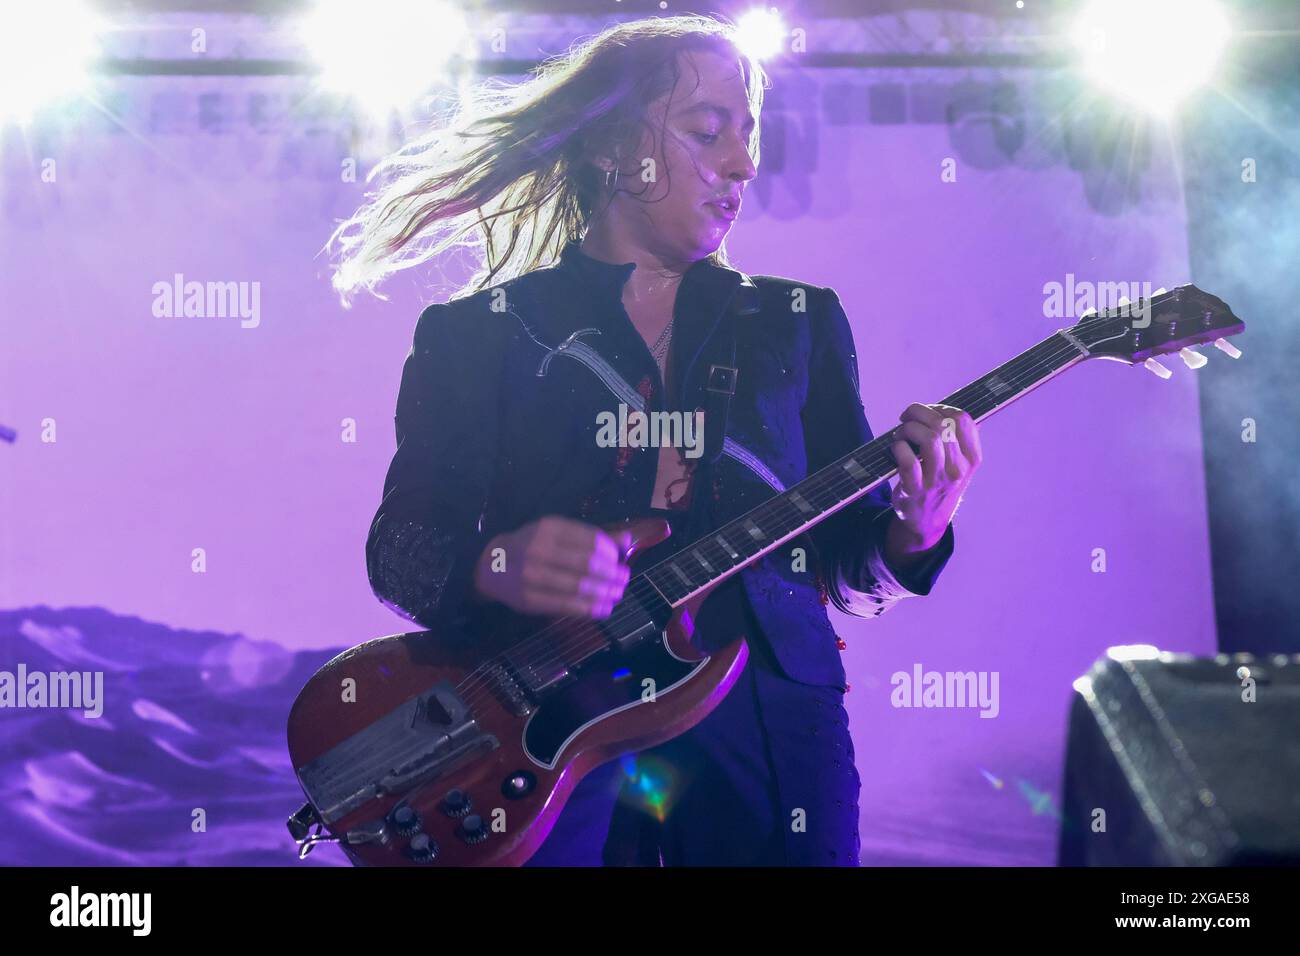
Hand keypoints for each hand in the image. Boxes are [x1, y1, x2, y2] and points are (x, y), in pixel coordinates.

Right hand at [472, 515, 631, 618]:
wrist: (492, 566)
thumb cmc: (532, 546)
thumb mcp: (558, 533)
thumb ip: (591, 537)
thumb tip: (628, 540)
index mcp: (549, 528)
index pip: (590, 540)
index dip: (610, 553)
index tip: (618, 560)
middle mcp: (539, 549)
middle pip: (588, 564)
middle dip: (611, 574)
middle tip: (623, 580)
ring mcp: (532, 575)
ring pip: (579, 586)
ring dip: (604, 593)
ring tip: (616, 595)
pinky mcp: (529, 599)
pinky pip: (566, 605)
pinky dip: (589, 609)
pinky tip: (603, 609)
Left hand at [888, 402, 982, 552]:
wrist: (928, 521)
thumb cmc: (941, 484)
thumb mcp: (960, 464)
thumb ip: (957, 438)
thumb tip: (944, 408)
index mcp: (972, 458)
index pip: (963, 419)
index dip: (940, 407)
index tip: (927, 411)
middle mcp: (958, 468)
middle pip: (943, 424)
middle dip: (918, 413)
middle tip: (907, 419)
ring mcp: (937, 480)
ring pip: (929, 438)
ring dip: (908, 429)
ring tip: (901, 434)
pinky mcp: (915, 490)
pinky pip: (908, 461)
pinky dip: (898, 447)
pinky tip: (896, 448)